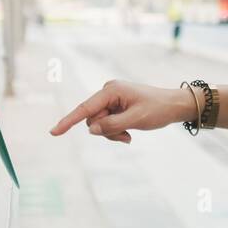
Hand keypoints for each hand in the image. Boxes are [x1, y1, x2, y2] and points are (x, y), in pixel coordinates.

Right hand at [50, 80, 196, 143]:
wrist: (173, 105)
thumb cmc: (157, 110)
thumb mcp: (136, 120)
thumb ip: (112, 126)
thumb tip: (91, 129)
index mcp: (111, 90)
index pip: (85, 109)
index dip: (68, 122)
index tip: (53, 132)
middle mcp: (108, 92)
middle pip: (92, 119)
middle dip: (106, 131)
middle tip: (126, 137)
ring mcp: (111, 99)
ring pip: (99, 124)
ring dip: (112, 133)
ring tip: (129, 135)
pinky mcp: (115, 106)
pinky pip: (106, 123)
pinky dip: (115, 131)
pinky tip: (129, 133)